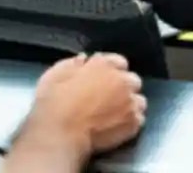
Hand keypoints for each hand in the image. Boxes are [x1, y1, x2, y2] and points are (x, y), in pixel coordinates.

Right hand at [18, 53, 145, 161]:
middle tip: (109, 98)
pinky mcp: (133, 123)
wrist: (59, 134)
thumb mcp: (54, 76)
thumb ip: (71, 64)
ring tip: (115, 114)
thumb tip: (83, 59)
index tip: (104, 79)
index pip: (119, 62)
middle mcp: (122, 80)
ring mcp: (130, 102)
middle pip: (132, 80)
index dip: (111, 70)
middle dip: (123, 87)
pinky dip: (131, 122)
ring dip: (130, 105)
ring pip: (139, 100)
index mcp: (104, 65)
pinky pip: (139, 120)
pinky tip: (118, 127)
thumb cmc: (53, 104)